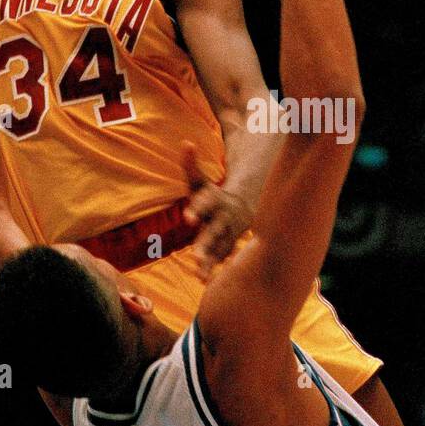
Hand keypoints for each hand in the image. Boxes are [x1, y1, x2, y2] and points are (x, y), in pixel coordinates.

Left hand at [181, 141, 252, 279]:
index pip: (205, 203)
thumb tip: (185, 143)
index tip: (187, 217)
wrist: (239, 208)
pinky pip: (222, 260)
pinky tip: (205, 282)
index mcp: (214, 200)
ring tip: (199, 275)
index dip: (197, 209)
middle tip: (195, 256)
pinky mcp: (227, 248)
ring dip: (210, 261)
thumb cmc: (211, 194)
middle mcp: (223, 219)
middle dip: (206, 243)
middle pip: (214, 231)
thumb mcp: (199, 179)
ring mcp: (228, 235)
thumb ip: (190, 164)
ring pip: (220, 249)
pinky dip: (215, 270)